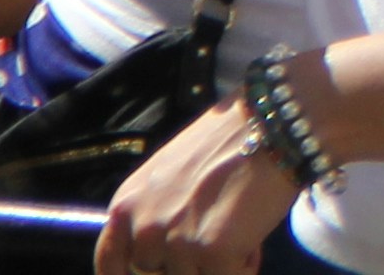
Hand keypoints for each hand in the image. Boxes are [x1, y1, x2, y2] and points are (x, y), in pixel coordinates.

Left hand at [100, 98, 306, 274]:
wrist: (274, 123)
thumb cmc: (232, 140)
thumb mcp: (171, 173)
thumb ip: (156, 212)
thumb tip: (163, 254)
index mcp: (126, 205)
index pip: (110, 263)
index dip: (133, 274)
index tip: (160, 270)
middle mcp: (143, 227)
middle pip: (156, 274)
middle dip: (189, 263)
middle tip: (219, 234)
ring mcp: (175, 242)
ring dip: (220, 264)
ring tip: (241, 228)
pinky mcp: (211, 252)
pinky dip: (245, 266)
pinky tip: (253, 235)